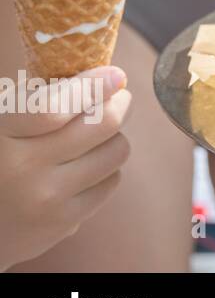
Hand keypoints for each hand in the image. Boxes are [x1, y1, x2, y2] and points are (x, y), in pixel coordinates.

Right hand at [0, 67, 130, 269]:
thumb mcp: (1, 121)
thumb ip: (35, 99)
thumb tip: (102, 75)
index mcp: (2, 133)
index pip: (52, 108)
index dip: (91, 87)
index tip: (115, 75)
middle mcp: (22, 169)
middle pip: (102, 124)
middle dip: (119, 104)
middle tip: (118, 98)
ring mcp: (45, 198)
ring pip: (116, 151)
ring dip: (112, 138)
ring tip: (96, 136)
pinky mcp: (64, 222)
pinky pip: (111, 181)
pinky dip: (106, 168)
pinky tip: (85, 167)